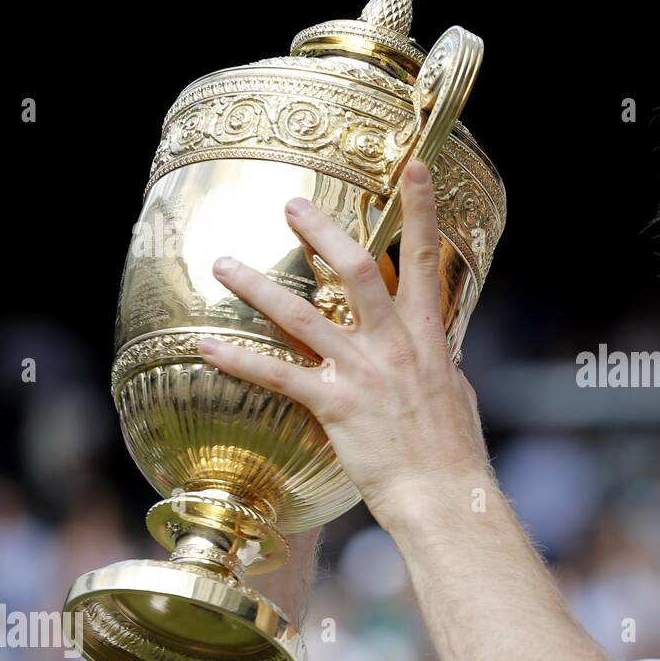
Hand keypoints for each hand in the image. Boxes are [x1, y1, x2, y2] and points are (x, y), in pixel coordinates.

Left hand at [197, 159, 488, 532]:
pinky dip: (240, 360)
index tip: (410, 167)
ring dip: (259, 286)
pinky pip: (279, 376)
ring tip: (224, 262)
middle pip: (354, 270)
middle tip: (291, 204)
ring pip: (302, 314)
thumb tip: (430, 348)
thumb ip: (435, 360)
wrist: (445, 493)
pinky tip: (205, 346)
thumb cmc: (452, 449)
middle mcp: (394, 344)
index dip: (419, 210)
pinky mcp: (336, 405)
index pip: (424, 259)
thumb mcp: (454, 391)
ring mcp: (363, 372)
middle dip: (322, 230)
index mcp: (426, 336)